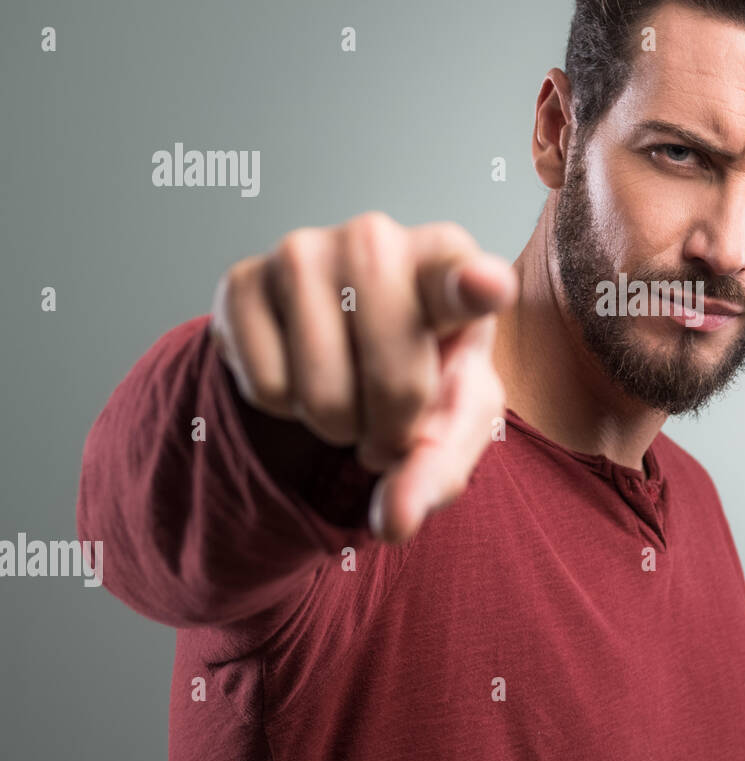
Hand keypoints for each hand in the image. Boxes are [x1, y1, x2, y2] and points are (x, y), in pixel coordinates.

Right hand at [209, 211, 517, 543]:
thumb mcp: (451, 418)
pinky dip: (285, 409)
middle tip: (394, 417)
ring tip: (350, 391)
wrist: (340, 340)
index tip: (488, 287)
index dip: (475, 287)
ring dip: (338, 425)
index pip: (465, 280)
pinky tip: (302, 371)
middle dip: (395, 429)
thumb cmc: (419, 368)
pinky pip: (267, 390)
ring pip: (322, 394)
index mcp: (451, 261)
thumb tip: (393, 522)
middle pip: (396, 380)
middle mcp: (378, 239)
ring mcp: (303, 251)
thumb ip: (437, 470)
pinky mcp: (241, 280)